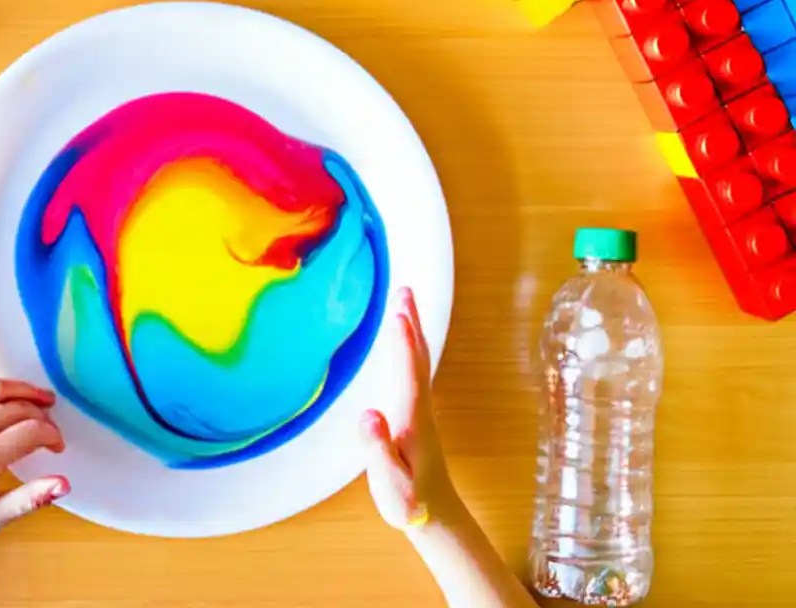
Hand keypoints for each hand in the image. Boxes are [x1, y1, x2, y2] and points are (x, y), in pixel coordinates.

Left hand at [0, 378, 68, 560]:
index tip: (57, 448)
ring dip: (24, 391)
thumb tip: (62, 484)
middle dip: (43, 416)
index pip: (33, 431)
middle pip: (20, 408)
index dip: (53, 436)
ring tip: (42, 399)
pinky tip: (7, 393)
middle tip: (50, 431)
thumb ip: (27, 500)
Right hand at [361, 287, 456, 529]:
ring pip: (418, 362)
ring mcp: (421, 410)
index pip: (409, 375)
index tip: (399, 313)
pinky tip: (405, 339)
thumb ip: (379, 452)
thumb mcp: (392, 487)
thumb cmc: (410, 504)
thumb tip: (369, 414)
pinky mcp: (416, 413)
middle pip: (417, 359)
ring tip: (404, 302)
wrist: (435, 515)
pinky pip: (414, 370)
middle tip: (404, 290)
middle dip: (410, 324)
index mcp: (412, 421)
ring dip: (412, 330)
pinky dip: (410, 347)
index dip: (403, 344)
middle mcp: (420, 409)